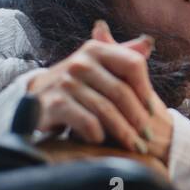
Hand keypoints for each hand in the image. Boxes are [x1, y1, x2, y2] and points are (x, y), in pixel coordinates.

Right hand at [25, 20, 173, 162]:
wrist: (36, 97)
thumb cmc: (77, 84)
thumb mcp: (97, 65)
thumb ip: (122, 55)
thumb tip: (148, 44)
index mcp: (96, 50)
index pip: (133, 64)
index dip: (146, 89)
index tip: (153, 112)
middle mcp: (81, 62)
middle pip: (121, 92)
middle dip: (138, 118)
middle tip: (148, 137)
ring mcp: (65, 82)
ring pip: (106, 110)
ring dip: (124, 133)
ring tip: (134, 146)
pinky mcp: (54, 103)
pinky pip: (87, 122)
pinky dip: (99, 135)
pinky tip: (103, 143)